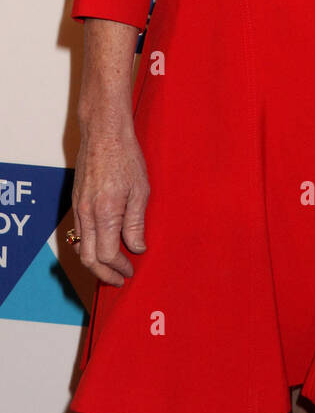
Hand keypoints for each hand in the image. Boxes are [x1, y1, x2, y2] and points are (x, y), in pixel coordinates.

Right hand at [71, 113, 149, 285]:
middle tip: (119, 280)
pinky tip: (101, 247)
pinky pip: (78, 233)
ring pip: (79, 247)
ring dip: (94, 263)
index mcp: (105, 213)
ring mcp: (78, 208)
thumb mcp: (140, 191)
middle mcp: (86, 214)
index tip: (131, 271)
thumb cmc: (125, 157)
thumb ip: (136, 224)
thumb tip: (137, 248)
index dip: (119, 267)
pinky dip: (88, 247)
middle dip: (104, 274)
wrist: (104, 133)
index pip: (106, 254)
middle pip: (88, 258)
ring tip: (112, 269)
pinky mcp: (76, 201)